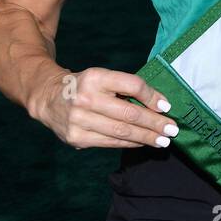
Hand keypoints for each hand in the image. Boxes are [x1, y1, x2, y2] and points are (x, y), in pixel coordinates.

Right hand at [33, 66, 178, 149]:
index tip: (167, 107)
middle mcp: (86, 98)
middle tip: (173, 129)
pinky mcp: (76, 138)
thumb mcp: (103, 77)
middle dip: (154, 123)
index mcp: (95, 77)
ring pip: (121, 132)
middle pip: (129, 113)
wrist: (48, 98)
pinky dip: (130, 143)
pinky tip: (143, 143)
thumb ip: (127, 87)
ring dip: (146, 137)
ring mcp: (79, 120)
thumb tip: (159, 105)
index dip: (152, 96)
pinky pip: (110, 142)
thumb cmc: (85, 86)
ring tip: (163, 140)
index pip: (132, 85)